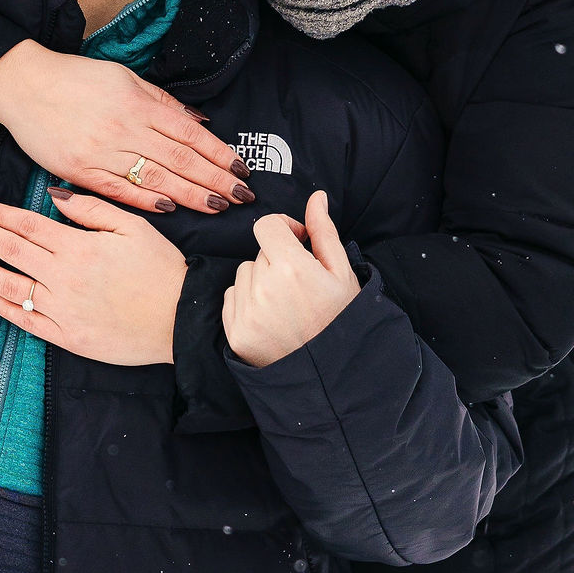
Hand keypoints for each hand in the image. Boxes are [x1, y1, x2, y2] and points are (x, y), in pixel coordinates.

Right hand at [0, 43, 251, 217]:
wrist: (23, 85)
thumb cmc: (76, 78)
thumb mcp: (124, 77)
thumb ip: (163, 101)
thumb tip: (202, 121)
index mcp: (137, 102)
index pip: (189, 134)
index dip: (218, 154)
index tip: (241, 169)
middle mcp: (124, 128)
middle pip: (180, 159)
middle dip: (215, 180)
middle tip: (241, 197)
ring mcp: (102, 151)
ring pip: (156, 178)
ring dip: (191, 195)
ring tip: (217, 206)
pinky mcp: (81, 170)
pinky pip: (120, 190)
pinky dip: (148, 200)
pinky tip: (171, 208)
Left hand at [0, 187, 186, 365]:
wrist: (182, 320)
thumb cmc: (162, 269)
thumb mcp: (134, 226)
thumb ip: (91, 209)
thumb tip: (55, 196)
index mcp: (79, 247)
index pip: (28, 226)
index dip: (0, 214)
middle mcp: (65, 277)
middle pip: (11, 250)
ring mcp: (64, 309)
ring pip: (10, 285)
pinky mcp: (68, 336)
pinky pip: (28, 320)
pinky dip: (4, 308)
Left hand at [223, 192, 361, 369]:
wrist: (332, 375)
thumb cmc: (341, 320)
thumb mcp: (342, 273)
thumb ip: (323, 231)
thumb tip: (316, 197)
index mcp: (292, 267)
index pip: (266, 226)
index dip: (283, 230)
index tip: (298, 243)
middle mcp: (263, 288)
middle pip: (258, 252)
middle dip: (277, 261)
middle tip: (300, 286)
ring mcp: (247, 312)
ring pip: (244, 275)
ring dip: (260, 282)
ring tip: (286, 305)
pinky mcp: (235, 333)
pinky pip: (232, 299)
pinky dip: (247, 303)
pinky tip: (272, 320)